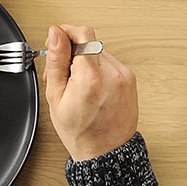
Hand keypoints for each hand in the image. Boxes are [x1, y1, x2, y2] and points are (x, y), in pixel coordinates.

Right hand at [42, 25, 138, 160]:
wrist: (107, 152)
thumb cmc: (81, 132)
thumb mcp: (56, 98)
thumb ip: (56, 62)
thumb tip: (56, 35)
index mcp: (92, 78)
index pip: (83, 34)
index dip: (66, 33)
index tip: (56, 40)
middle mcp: (113, 73)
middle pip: (89, 43)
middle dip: (71, 53)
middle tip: (60, 73)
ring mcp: (125, 75)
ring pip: (98, 52)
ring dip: (84, 62)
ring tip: (76, 85)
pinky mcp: (130, 78)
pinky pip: (109, 63)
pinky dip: (97, 70)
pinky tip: (90, 88)